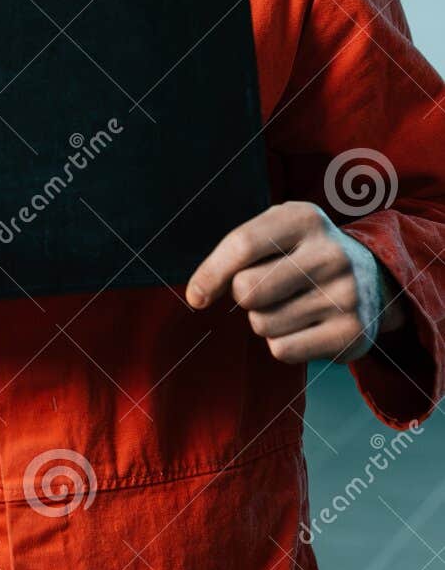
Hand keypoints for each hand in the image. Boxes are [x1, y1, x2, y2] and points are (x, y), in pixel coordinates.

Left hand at [185, 200, 405, 364]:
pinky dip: (282, 343)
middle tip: (267, 289)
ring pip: (262, 324)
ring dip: (264, 320)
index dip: (210, 274)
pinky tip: (304, 326)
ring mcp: (346, 295)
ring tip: (292, 304)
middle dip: (244, 296)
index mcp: (305, 218)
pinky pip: (282, 350)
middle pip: (247, 290)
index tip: (196, 296)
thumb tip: (197, 296)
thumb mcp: (276, 230)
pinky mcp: (351, 334)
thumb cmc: (303, 252)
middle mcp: (330, 253)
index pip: (242, 245)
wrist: (373, 278)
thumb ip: (233, 252)